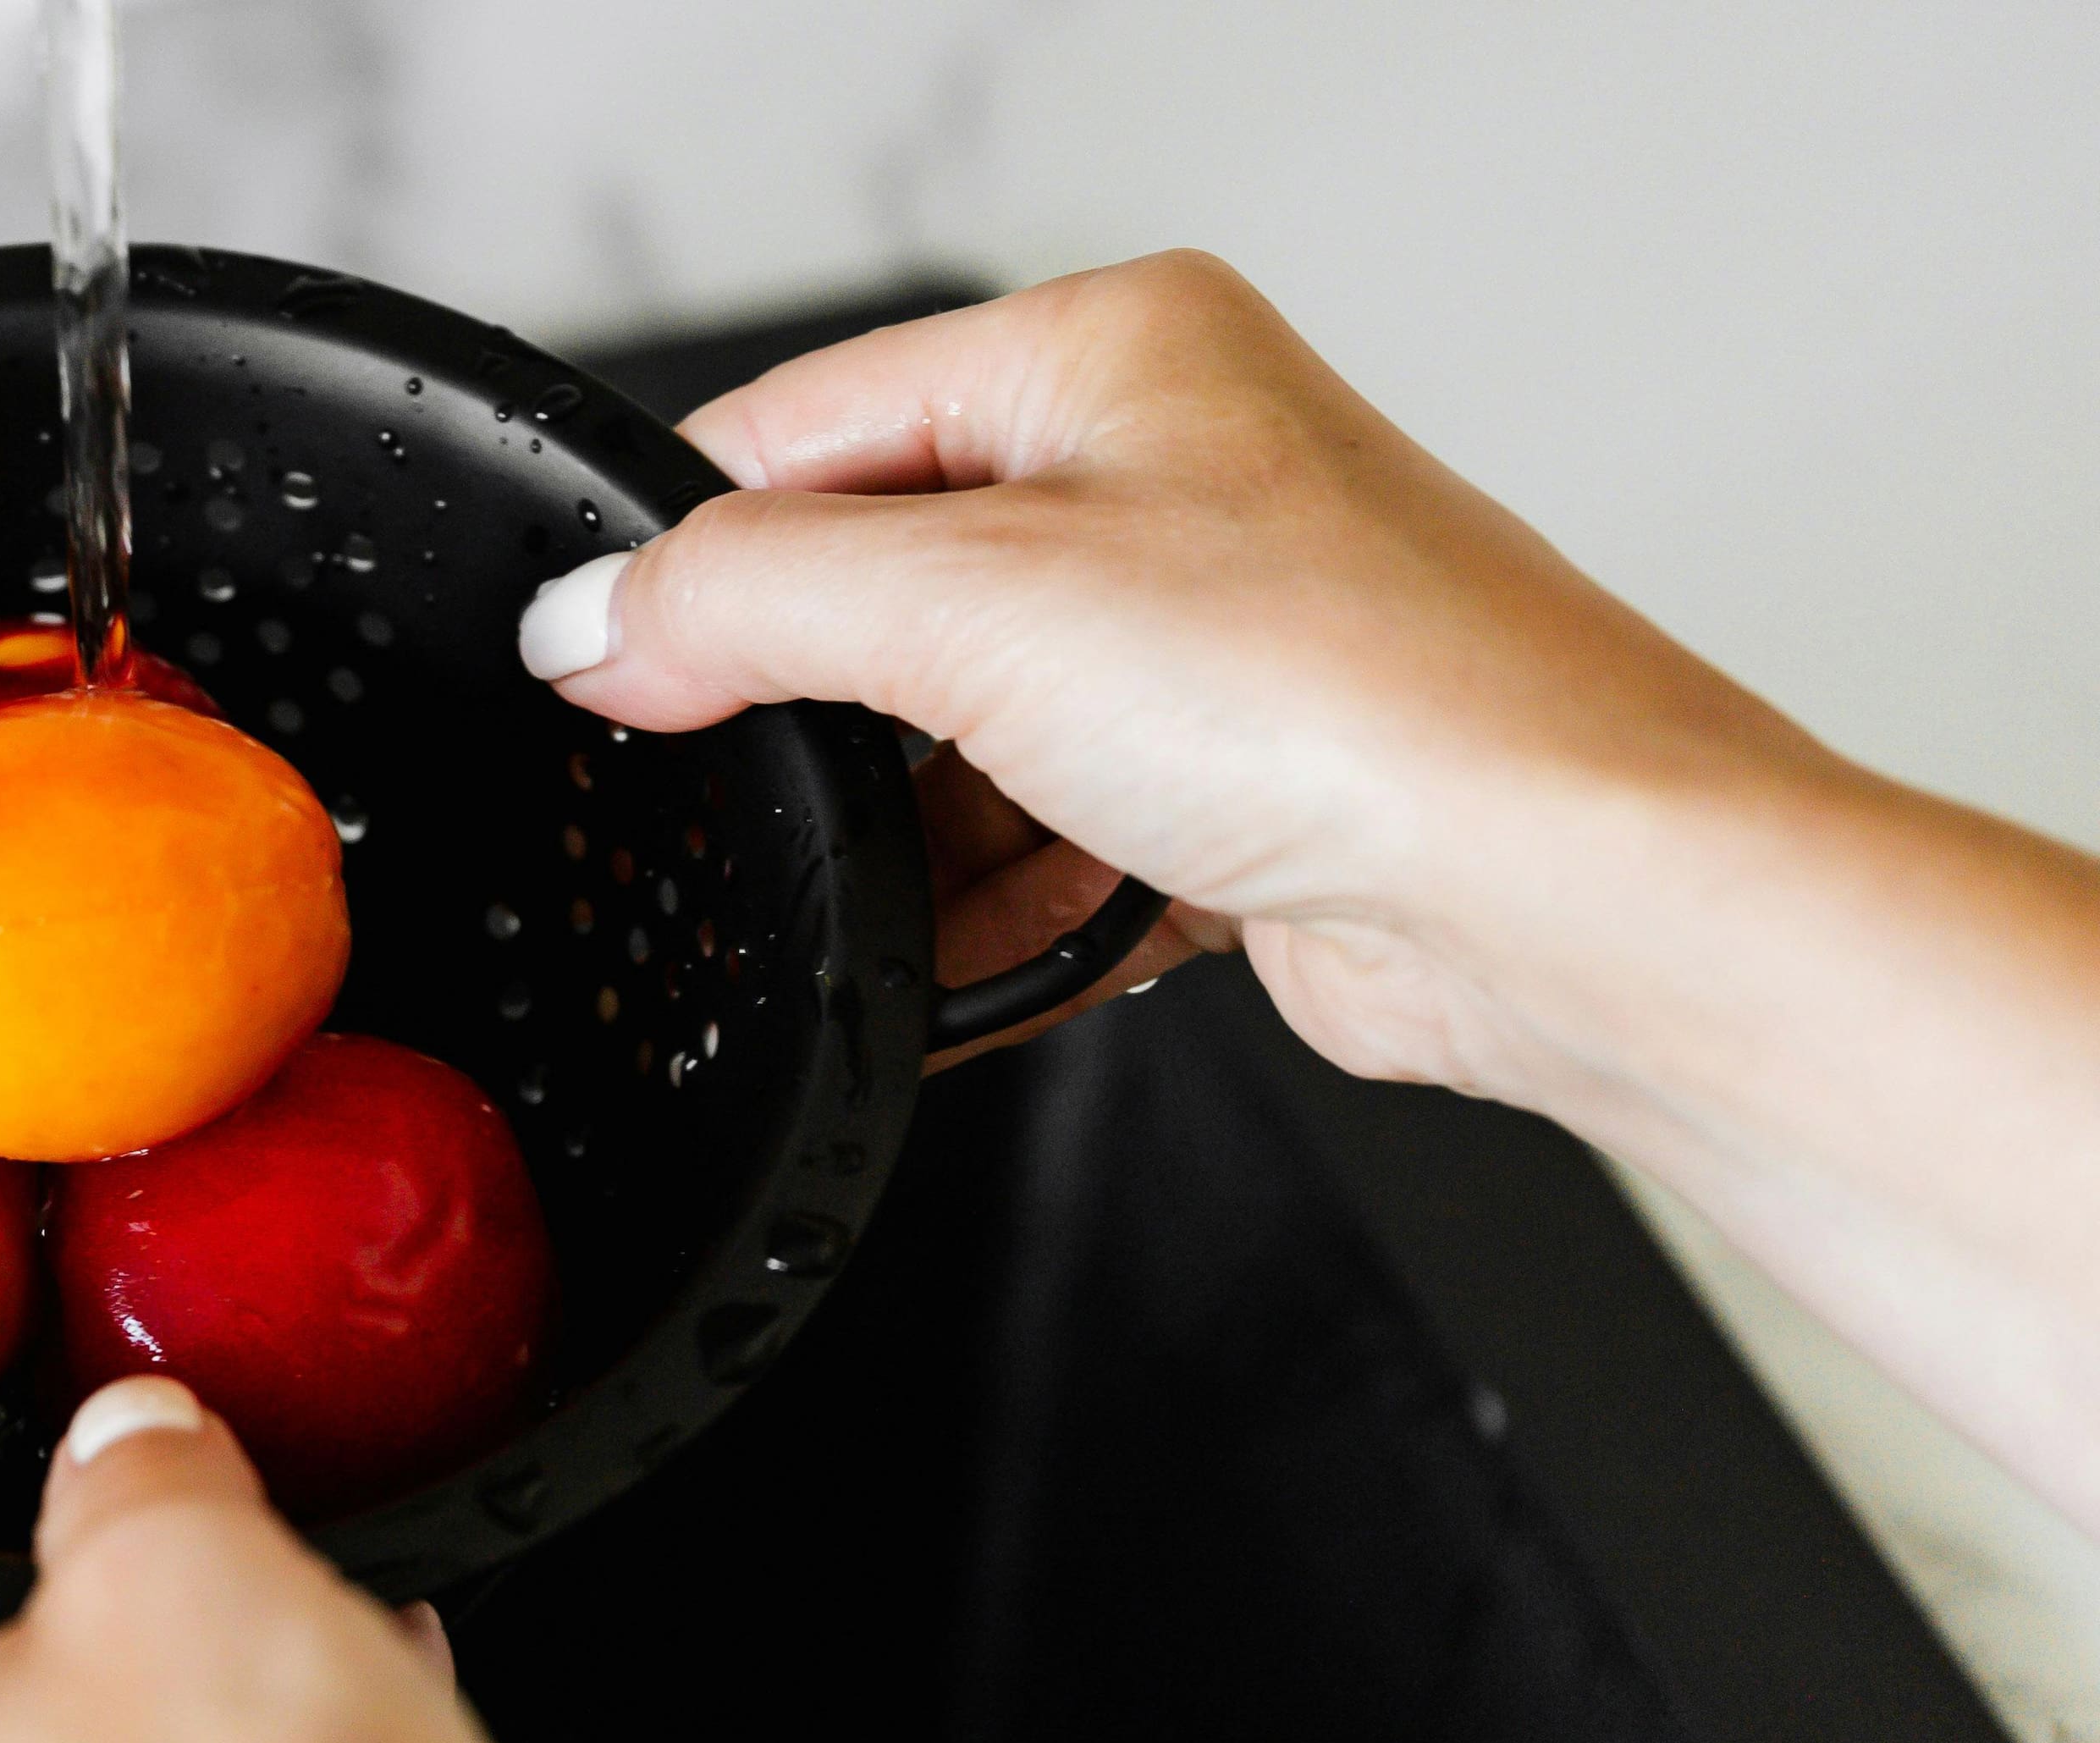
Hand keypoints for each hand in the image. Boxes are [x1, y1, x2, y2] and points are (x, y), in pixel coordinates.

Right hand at [520, 248, 1830, 1097]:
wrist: (1568, 898)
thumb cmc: (1364, 696)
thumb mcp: (972, 606)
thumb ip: (740, 604)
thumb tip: (591, 625)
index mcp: (1111, 349)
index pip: (810, 424)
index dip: (691, 555)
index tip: (604, 669)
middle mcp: (1170, 474)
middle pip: (876, 596)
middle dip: (814, 723)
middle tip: (754, 799)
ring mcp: (1208, 640)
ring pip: (957, 743)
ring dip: (909, 844)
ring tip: (893, 902)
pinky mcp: (1232, 794)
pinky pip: (1042, 857)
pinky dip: (987, 925)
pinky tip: (956, 976)